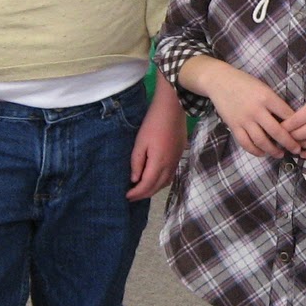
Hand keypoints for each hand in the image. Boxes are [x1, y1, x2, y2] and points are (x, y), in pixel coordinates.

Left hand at [128, 81, 185, 199]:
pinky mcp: (179, 156)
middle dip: (144, 194)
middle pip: (157, 187)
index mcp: (159, 162)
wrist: (173, 109)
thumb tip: (135, 180)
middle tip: (132, 196)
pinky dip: (161, 182)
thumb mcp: (140, 142)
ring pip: (165, 183)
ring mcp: (176, 161)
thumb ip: (137, 162)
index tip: (126, 196)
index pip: (147, 185)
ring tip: (142, 190)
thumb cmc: (153, 123)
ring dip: (153, 189)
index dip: (136, 193)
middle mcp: (170, 165)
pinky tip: (155, 179)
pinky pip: (171, 175)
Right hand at [198, 63, 299, 157]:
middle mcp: (256, 110)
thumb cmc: (245, 83)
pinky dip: (255, 151)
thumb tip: (290, 119)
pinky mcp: (234, 126)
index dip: (296, 127)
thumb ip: (275, 103)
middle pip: (276, 132)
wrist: (220, 81)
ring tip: (280, 154)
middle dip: (289, 143)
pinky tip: (262, 152)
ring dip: (273, 150)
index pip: (287, 115)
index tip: (303, 134)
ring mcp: (244, 119)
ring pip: (261, 141)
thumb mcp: (264, 88)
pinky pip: (246, 143)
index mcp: (267, 97)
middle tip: (297, 150)